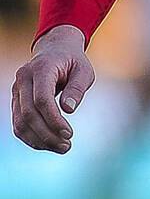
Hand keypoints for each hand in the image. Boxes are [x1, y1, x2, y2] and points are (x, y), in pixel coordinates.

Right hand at [11, 25, 94, 152]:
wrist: (55, 50)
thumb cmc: (73, 61)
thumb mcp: (83, 71)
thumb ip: (77, 88)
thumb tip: (68, 110)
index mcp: (41, 69)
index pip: (42, 99)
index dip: (54, 120)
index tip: (69, 134)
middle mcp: (23, 79)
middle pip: (29, 114)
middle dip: (47, 134)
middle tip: (67, 146)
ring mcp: (16, 90)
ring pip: (20, 122)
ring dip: (39, 140)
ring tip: (62, 148)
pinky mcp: (16, 101)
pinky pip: (19, 124)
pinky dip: (32, 138)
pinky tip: (49, 144)